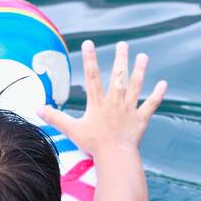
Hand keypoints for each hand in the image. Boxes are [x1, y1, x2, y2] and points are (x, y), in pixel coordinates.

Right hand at [37, 41, 166, 155]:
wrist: (115, 157)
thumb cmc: (93, 145)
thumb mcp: (71, 130)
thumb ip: (55, 118)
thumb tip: (37, 109)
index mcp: (98, 103)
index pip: (92, 77)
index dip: (90, 59)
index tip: (89, 43)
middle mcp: (115, 102)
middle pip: (118, 76)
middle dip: (120, 59)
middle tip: (123, 44)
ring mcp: (129, 109)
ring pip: (135, 86)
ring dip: (140, 70)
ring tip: (143, 56)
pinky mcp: (141, 119)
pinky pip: (151, 105)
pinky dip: (157, 95)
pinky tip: (163, 84)